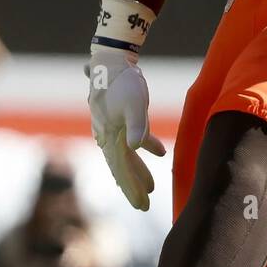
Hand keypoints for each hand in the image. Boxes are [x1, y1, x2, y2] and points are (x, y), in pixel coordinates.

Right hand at [88, 46, 165, 209]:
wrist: (111, 60)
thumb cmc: (124, 81)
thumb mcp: (134, 103)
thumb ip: (138, 126)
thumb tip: (136, 148)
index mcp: (111, 136)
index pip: (121, 169)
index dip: (132, 188)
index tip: (143, 205)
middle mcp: (107, 136)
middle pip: (121, 167)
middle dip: (133, 187)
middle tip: (145, 206)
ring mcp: (111, 128)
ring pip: (125, 156)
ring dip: (137, 171)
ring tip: (152, 187)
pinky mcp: (119, 119)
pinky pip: (131, 140)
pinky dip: (144, 148)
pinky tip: (160, 153)